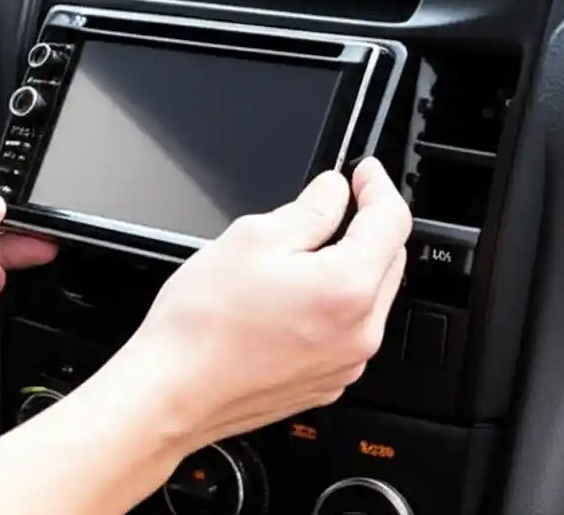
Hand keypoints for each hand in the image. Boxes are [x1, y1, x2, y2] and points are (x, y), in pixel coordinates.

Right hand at [109, 158, 410, 449]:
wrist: (172, 393)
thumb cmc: (202, 325)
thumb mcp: (253, 239)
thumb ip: (309, 209)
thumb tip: (333, 193)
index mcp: (348, 288)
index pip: (391, 222)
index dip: (378, 186)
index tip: (364, 171)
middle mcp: (359, 332)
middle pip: (389, 260)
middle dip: (368, 226)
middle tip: (334, 204)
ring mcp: (345, 364)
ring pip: (370, 297)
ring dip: (352, 266)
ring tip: (299, 254)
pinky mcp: (326, 382)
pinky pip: (349, 331)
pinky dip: (335, 304)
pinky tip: (291, 296)